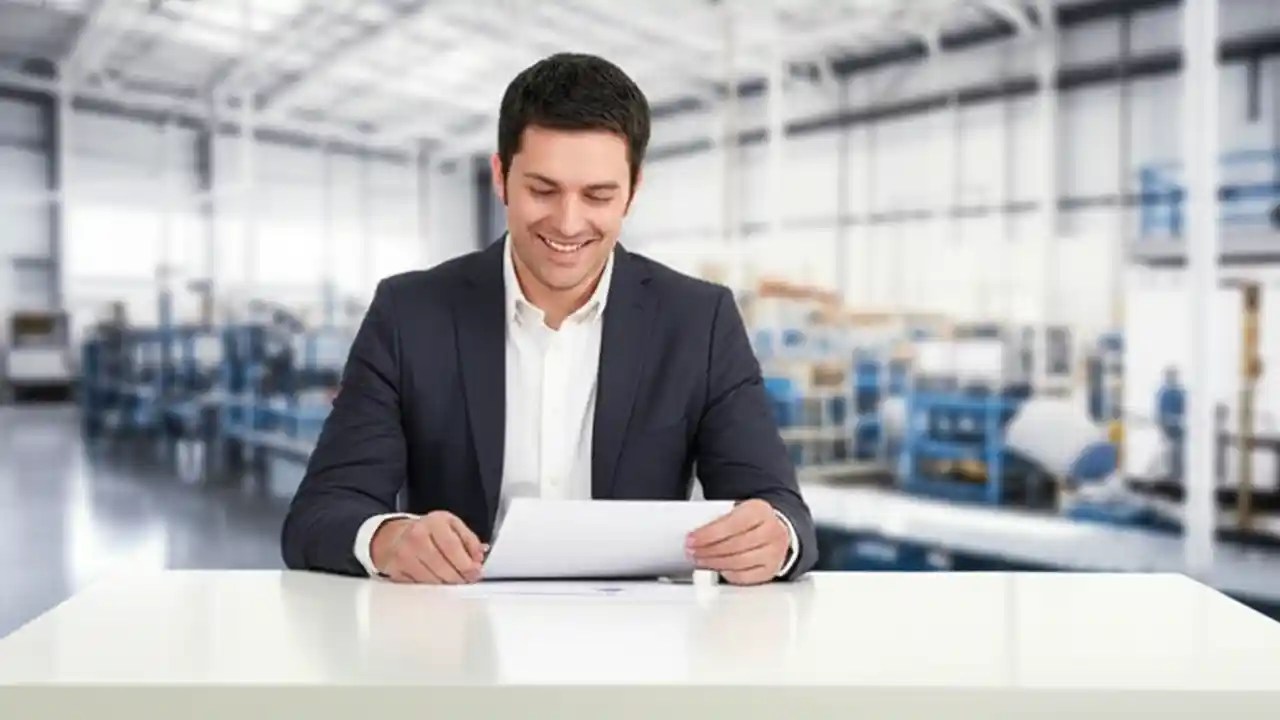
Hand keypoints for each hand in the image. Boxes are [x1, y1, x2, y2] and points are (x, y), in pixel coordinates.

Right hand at [371, 511, 487, 583]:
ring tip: (452, 580)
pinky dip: (431, 588)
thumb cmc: (427, 531)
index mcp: (434, 523)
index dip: (466, 564)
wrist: (394, 535)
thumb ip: (469, 540)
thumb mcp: (452, 526)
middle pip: (442, 567)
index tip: (475, 573)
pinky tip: (436, 580)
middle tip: (466, 580)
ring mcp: (404, 555)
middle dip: (458, 578)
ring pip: (431, 580)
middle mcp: (416, 537)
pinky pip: (419, 586)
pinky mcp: (396, 571)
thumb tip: (478, 559)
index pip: (452, 547)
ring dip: (446, 585)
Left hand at [686, 499, 789, 585]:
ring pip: (738, 562)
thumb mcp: (737, 510)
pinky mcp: (771, 570)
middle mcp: (771, 531)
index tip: (692, 539)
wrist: (774, 529)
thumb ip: (719, 519)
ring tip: (701, 560)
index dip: (708, 534)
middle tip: (692, 551)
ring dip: (714, 563)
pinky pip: (745, 576)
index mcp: (760, 511)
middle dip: (708, 550)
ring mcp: (774, 552)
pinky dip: (728, 574)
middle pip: (734, 545)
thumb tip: (695, 534)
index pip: (731, 524)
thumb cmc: (751, 520)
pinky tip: (718, 568)